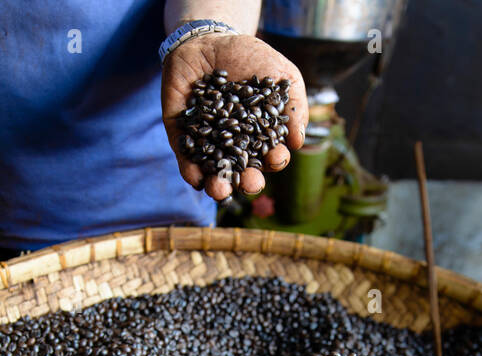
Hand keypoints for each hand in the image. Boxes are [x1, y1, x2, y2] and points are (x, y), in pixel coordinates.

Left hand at [162, 33, 307, 200]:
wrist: (209, 40)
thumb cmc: (250, 58)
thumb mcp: (282, 74)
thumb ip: (294, 104)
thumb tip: (298, 141)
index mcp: (261, 136)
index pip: (270, 156)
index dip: (275, 160)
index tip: (275, 157)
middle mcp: (235, 145)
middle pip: (242, 173)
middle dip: (247, 182)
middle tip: (250, 183)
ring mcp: (208, 142)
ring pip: (214, 173)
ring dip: (217, 186)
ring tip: (220, 190)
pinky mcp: (183, 136)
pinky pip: (186, 158)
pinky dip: (190, 170)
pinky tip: (195, 177)